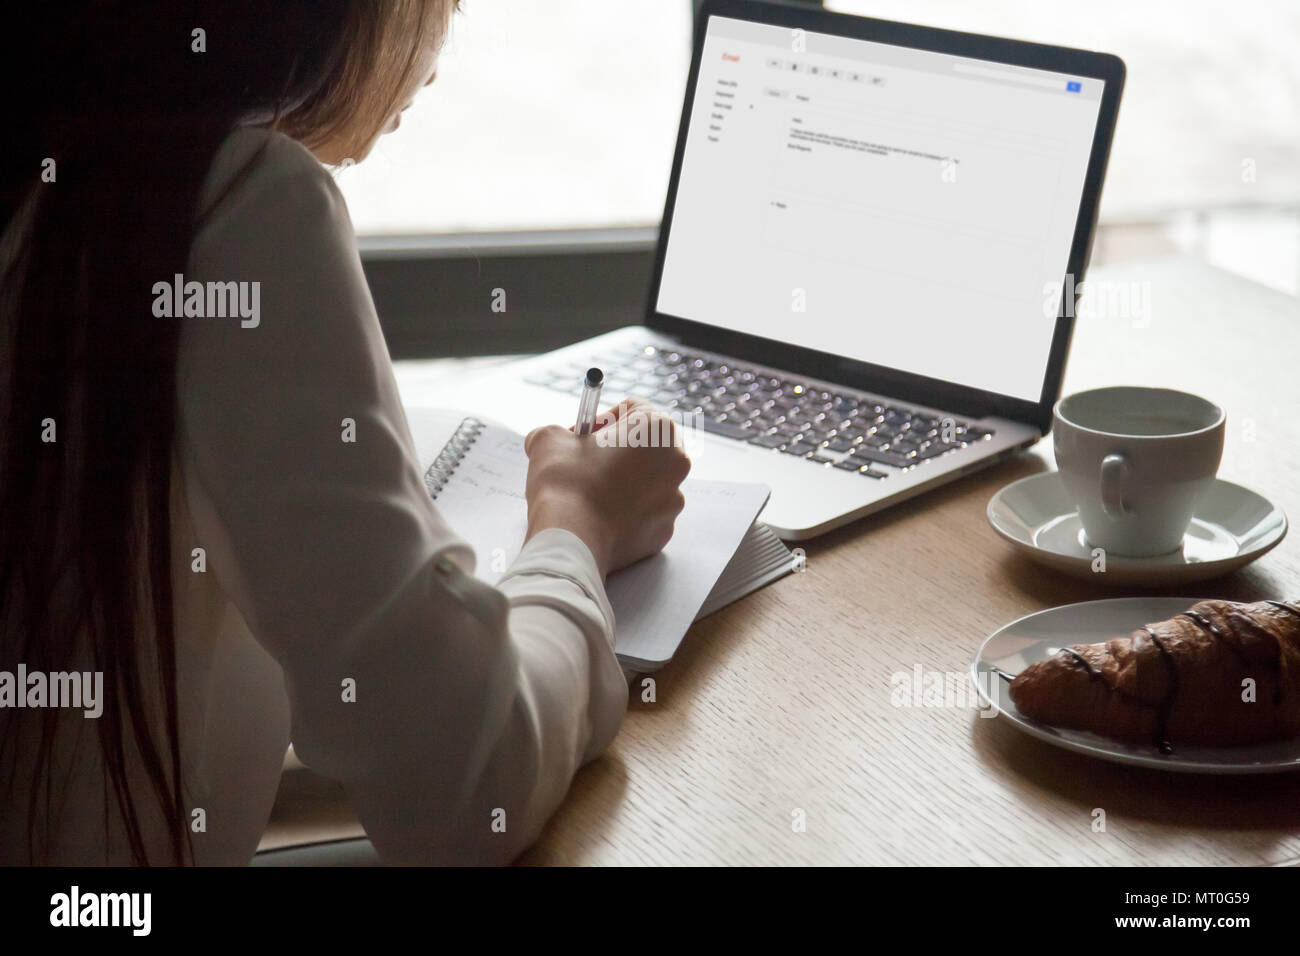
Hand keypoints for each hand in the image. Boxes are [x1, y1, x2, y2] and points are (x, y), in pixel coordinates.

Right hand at [522, 398, 690, 576]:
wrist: (571, 541)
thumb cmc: (566, 482)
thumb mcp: (549, 439)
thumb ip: (558, 432)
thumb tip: (552, 439)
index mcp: (658, 429)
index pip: (632, 409)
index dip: (602, 420)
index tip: (582, 437)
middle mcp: (676, 462)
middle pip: (646, 446)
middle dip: (617, 451)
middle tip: (586, 463)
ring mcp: (673, 501)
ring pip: (647, 482)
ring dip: (623, 483)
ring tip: (590, 493)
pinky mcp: (664, 531)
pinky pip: (644, 514)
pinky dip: (626, 513)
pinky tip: (599, 517)